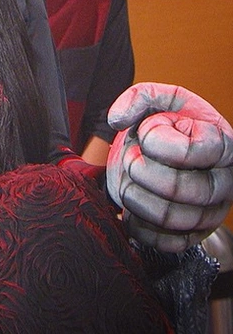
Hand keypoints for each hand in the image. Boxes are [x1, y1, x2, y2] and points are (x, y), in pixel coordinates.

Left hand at [106, 82, 232, 252]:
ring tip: (130, 179)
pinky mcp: (191, 236)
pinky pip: (163, 242)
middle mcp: (224, 183)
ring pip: (170, 218)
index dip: (158, 142)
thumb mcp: (157, 100)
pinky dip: (137, 223)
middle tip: (131, 158)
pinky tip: (132, 204)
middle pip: (183, 190)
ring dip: (134, 195)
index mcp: (222, 145)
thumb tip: (118, 120)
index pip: (196, 151)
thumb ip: (139, 96)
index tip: (146, 135)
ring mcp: (210, 214)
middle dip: (141, 170)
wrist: (162, 155)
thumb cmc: (164, 126)